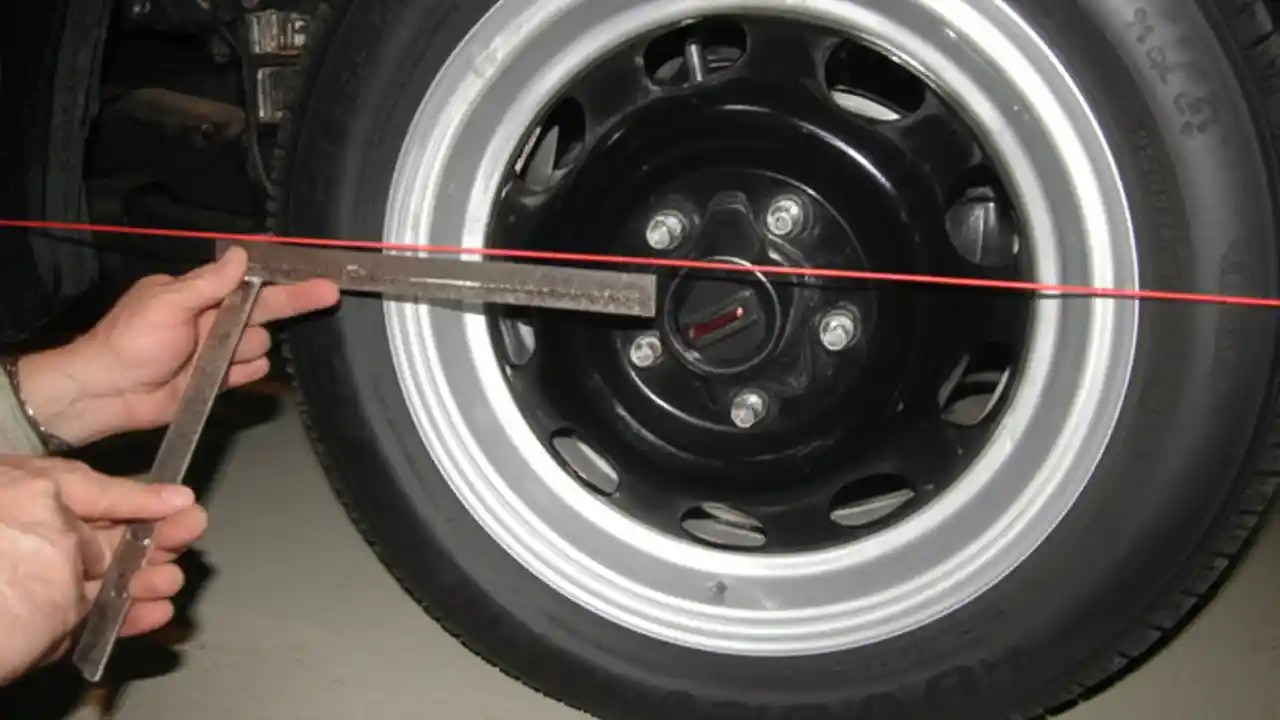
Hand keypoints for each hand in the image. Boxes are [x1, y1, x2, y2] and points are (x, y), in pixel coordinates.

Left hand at [0, 455, 205, 684]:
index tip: (180, 499)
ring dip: (148, 577)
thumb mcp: (44, 498)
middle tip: (194, 529)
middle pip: (103, 536)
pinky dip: (129, 617)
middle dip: (155, 534)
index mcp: (19, 497)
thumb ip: (103, 496)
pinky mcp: (44, 633)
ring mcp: (35, 590)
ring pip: (105, 580)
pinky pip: (95, 621)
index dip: (136, 495)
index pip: (88, 490)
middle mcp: (27, 540)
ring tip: (175, 577)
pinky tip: (158, 609)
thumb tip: (161, 497)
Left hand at [16, 247, 339, 445]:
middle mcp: (212, 319)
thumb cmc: (129, 341)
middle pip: (265, 309)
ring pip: (259, 344)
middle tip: (329, 291)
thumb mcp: (166, 304)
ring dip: (247, 348)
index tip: (308, 266)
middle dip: (295, 299)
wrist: (106, 394)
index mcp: (198, 294)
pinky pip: (249, 372)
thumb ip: (207, 283)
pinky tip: (230, 373)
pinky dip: (245, 373)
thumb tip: (241, 254)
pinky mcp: (217, 381)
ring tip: (216, 355)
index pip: (247, 280)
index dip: (278, 274)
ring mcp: (216, 351)